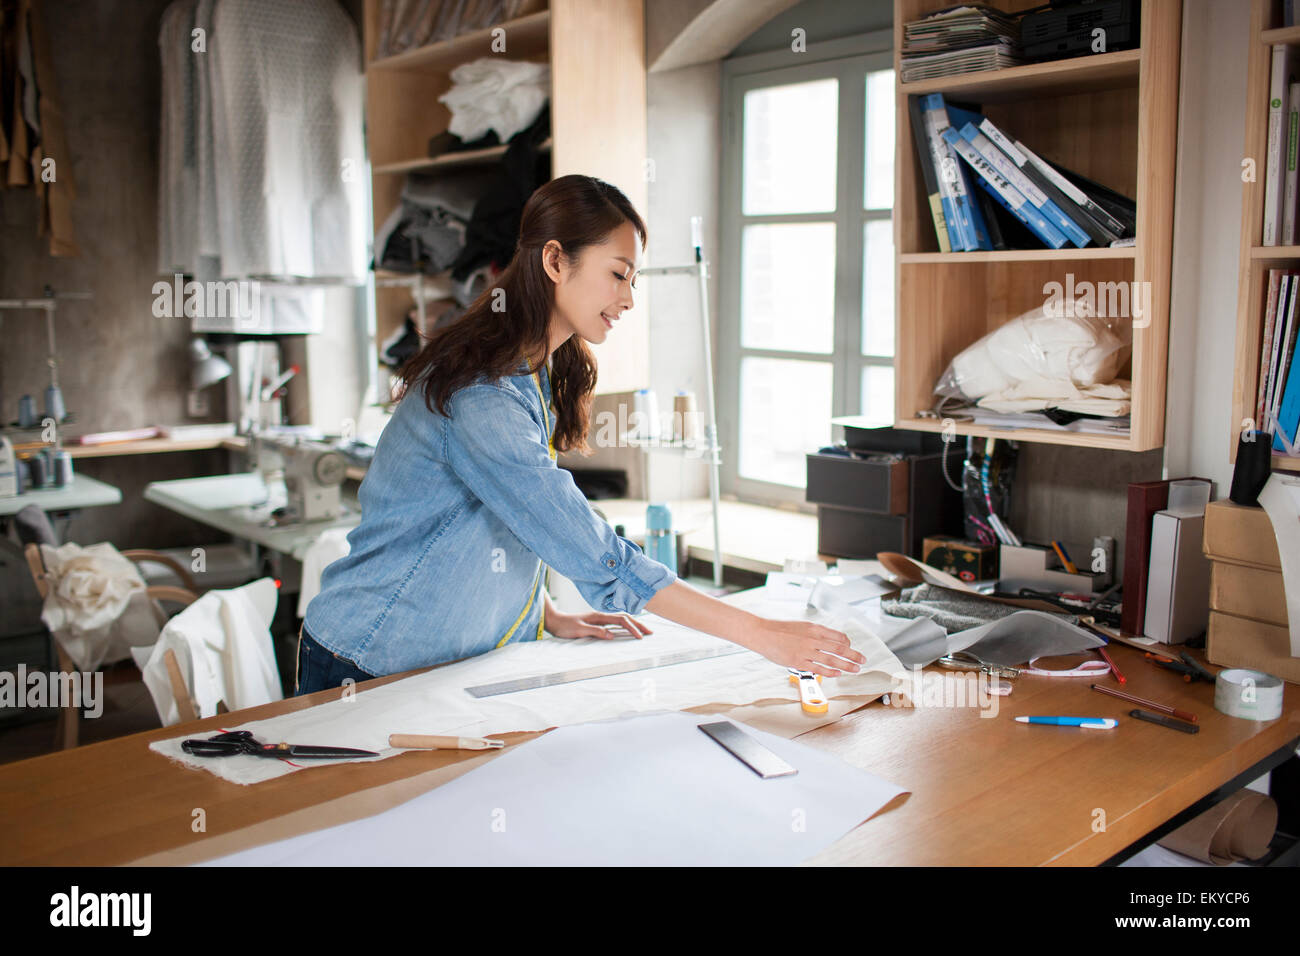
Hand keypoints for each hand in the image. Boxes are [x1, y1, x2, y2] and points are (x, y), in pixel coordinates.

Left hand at [544, 609, 652, 640]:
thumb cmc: (565, 626)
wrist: (555, 621)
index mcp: (599, 617)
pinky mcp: (597, 622)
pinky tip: (628, 630)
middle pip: (625, 618)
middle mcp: (601, 616)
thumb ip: (595, 631)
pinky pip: (615, 623)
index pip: (621, 621)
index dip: (631, 628)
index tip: (640, 637)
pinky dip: (625, 625)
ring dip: (633, 624)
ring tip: (643, 631)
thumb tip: (611, 635)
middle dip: (638, 624)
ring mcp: (600, 618)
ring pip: (621, 619)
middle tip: (650, 632)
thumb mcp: (579, 630)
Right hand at [744, 618, 863, 677]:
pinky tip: (837, 673)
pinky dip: (830, 671)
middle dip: (853, 655)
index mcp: (814, 628)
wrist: (763, 634)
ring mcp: (806, 651)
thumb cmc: (780, 630)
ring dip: (846, 665)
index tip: (852, 648)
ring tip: (855, 669)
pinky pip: (818, 668)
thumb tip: (829, 641)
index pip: (838, 636)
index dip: (848, 643)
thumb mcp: (801, 626)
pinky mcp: (798, 662)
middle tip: (863, 660)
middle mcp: (812, 638)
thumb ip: (815, 634)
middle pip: (839, 648)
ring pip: (832, 659)